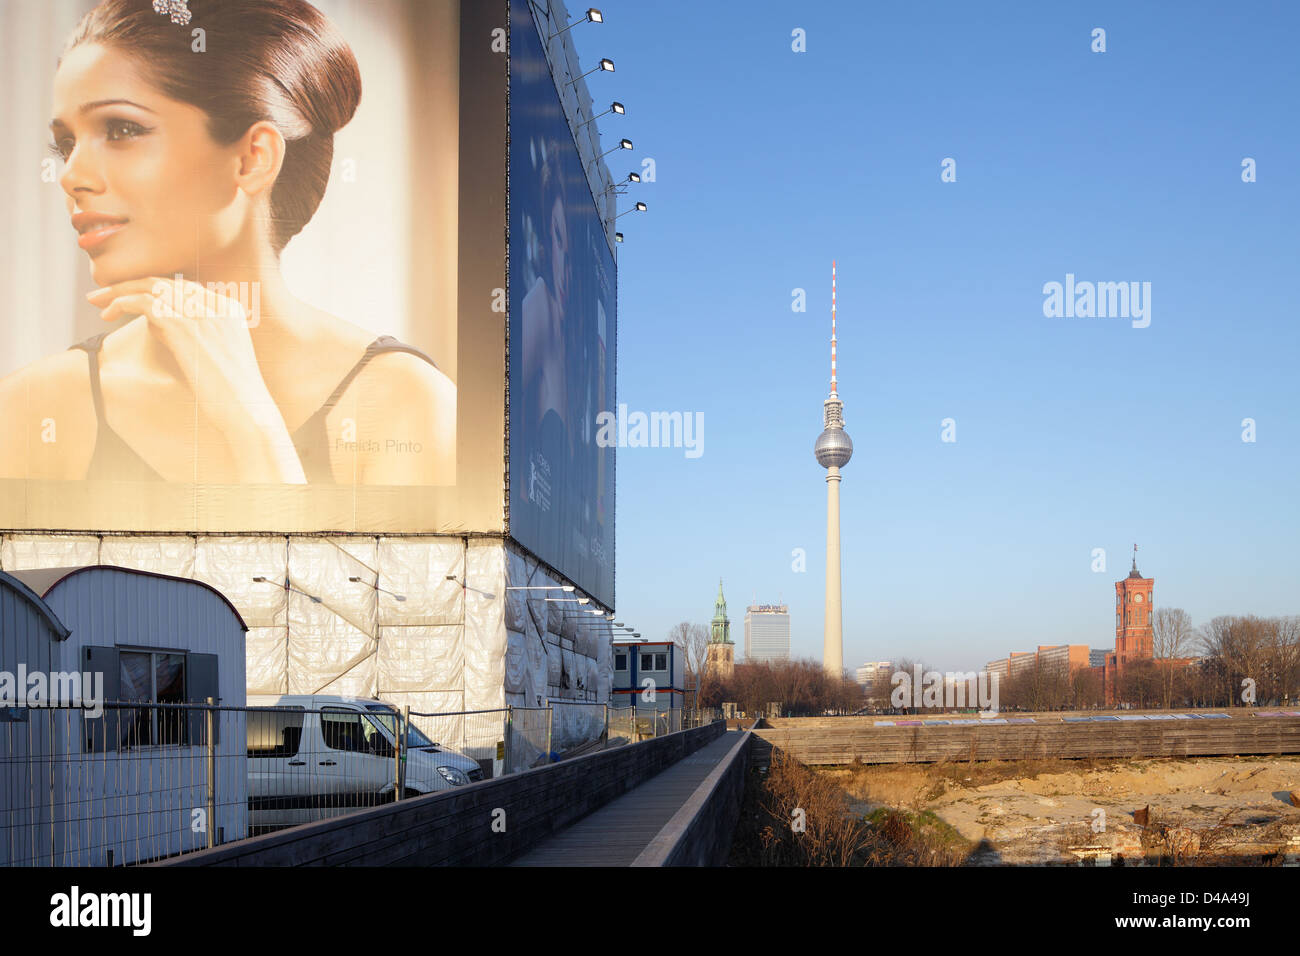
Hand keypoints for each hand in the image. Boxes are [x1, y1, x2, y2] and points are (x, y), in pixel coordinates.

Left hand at [86, 276, 305, 483]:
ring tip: (96, 302)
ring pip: (151, 287)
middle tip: (101, 294)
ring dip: (119, 291)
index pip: (184, 286)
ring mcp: (203, 313)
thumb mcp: (216, 355)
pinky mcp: (185, 325)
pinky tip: (109, 313)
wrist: (246, 411)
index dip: (151, 288)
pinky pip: (145, 302)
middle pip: (166, 281)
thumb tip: (155, 324)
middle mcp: (218, 303)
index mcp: (231, 308)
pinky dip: (123, 303)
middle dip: (129, 284)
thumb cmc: (231, 394)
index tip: (128, 297)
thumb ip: (192, 333)